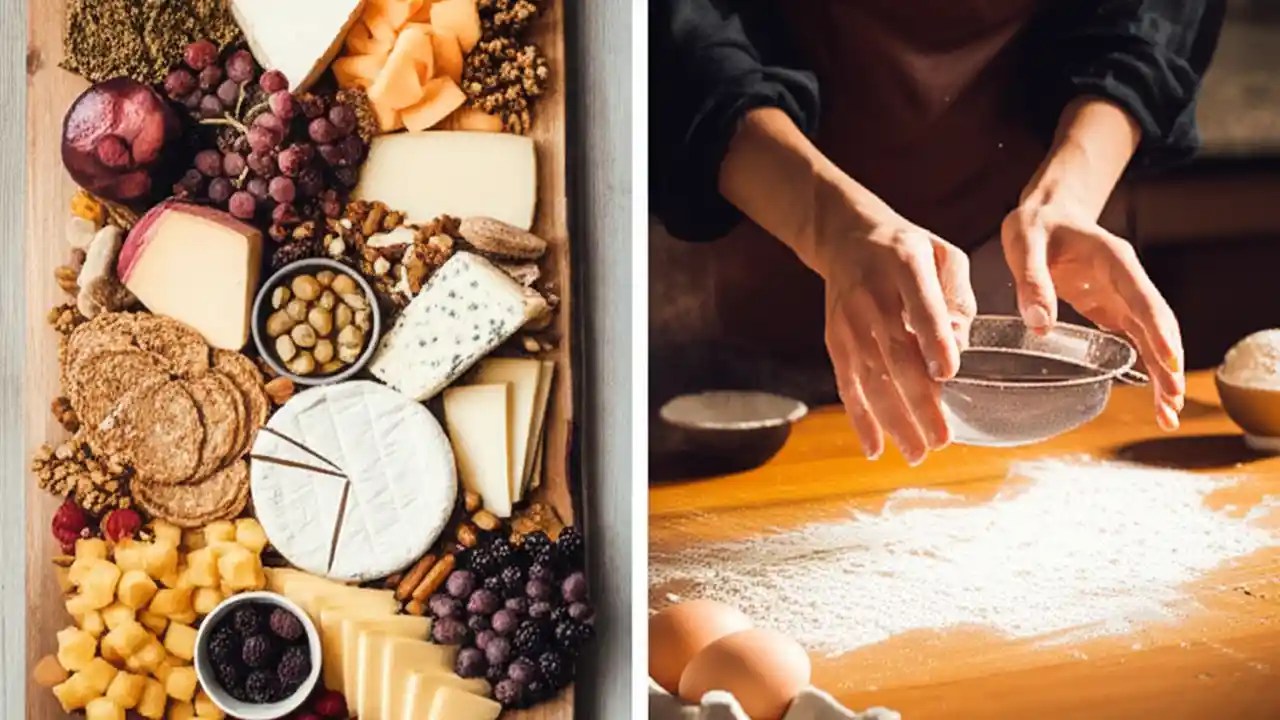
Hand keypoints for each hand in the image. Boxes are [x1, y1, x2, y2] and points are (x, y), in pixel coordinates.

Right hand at [714, 108, 974, 461]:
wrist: (846, 237)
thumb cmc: (907, 249)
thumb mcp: (943, 254)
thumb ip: (958, 298)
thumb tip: (957, 348)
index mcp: (905, 265)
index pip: (920, 306)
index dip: (932, 340)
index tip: (948, 374)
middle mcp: (872, 296)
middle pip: (894, 354)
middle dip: (918, 401)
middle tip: (941, 439)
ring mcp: (848, 320)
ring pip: (869, 378)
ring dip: (892, 420)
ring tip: (917, 453)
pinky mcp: (834, 339)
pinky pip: (846, 384)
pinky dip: (859, 418)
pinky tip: (875, 448)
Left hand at [1002, 201, 1185, 429]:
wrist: (1048, 213)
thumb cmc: (1036, 224)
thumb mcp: (1024, 242)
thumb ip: (1032, 280)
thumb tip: (1039, 325)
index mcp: (1114, 259)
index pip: (1142, 297)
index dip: (1157, 329)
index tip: (1169, 359)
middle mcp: (1128, 281)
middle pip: (1157, 325)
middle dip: (1167, 364)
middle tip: (1170, 403)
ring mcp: (1124, 297)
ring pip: (1151, 339)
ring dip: (1161, 375)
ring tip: (1167, 414)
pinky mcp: (1112, 310)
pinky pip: (1135, 342)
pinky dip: (1146, 369)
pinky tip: (1153, 396)